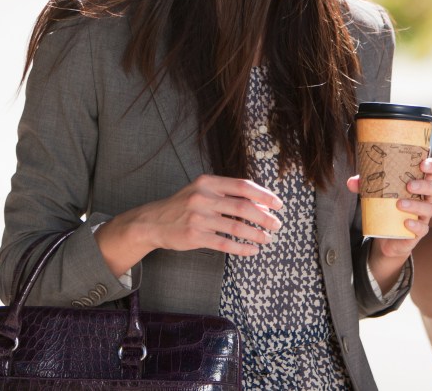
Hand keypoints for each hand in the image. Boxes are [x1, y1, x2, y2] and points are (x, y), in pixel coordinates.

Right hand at [114, 174, 283, 257]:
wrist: (153, 221)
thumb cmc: (183, 205)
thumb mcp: (202, 191)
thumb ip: (227, 194)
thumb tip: (260, 204)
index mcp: (208, 182)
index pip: (242, 186)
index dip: (263, 195)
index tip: (278, 204)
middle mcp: (203, 197)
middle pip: (242, 207)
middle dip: (264, 217)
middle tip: (276, 225)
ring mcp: (198, 217)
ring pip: (236, 227)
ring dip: (256, 234)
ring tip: (266, 239)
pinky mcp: (194, 236)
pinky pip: (224, 244)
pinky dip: (241, 248)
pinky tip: (252, 250)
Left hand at [348, 157, 431, 257]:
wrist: (386, 236)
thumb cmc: (386, 206)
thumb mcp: (375, 193)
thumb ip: (364, 185)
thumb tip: (351, 182)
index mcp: (419, 184)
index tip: (422, 164)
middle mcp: (425, 198)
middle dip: (426, 184)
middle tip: (409, 184)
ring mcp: (424, 215)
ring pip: (429, 208)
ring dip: (416, 204)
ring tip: (399, 203)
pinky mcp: (419, 232)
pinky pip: (423, 228)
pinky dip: (416, 225)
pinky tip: (406, 222)